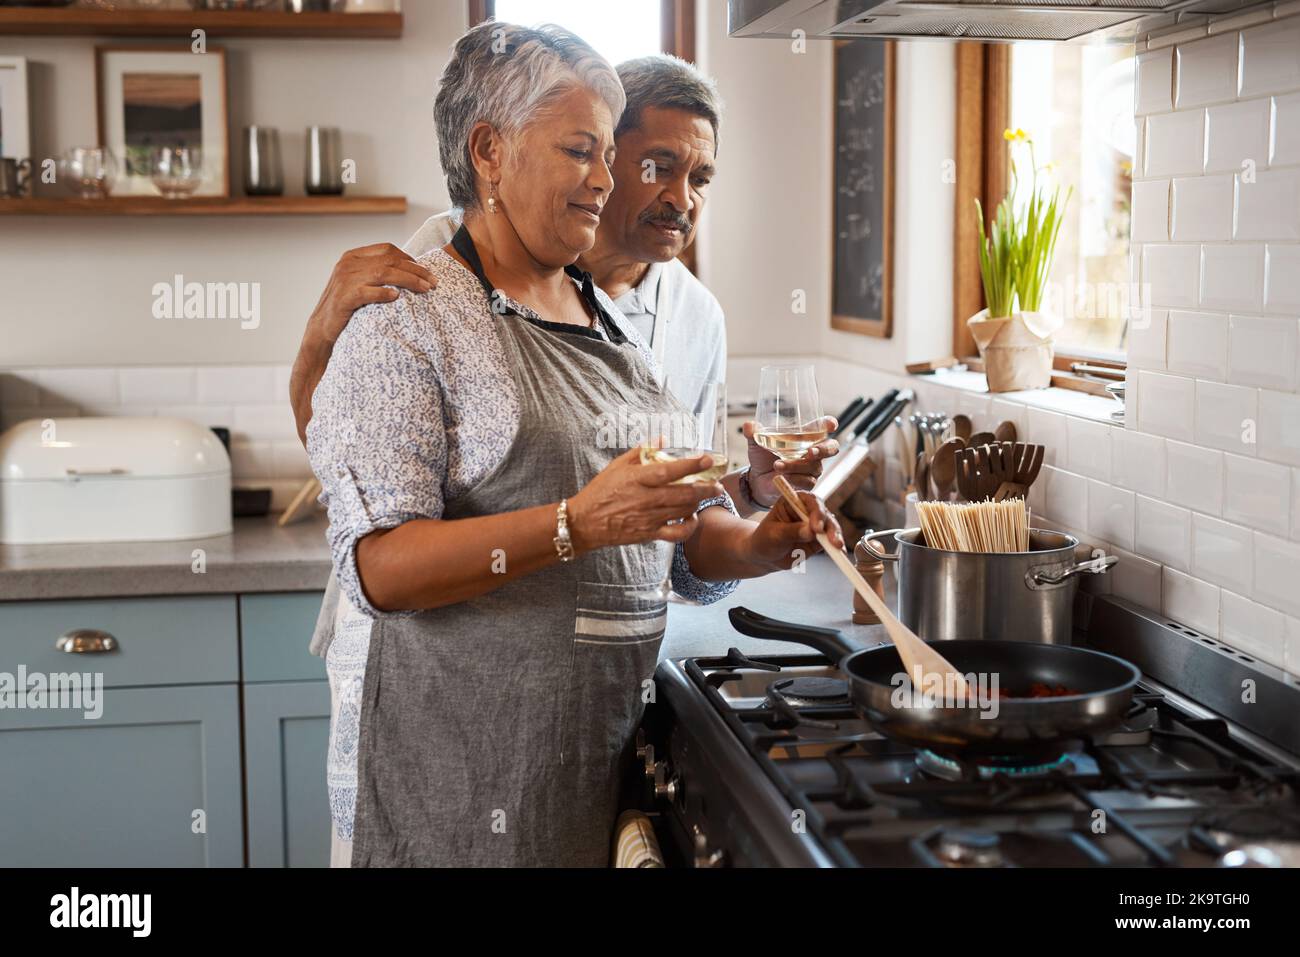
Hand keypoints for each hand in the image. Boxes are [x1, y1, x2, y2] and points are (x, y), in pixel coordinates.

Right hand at [307, 244, 435, 346]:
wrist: (322, 328)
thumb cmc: (347, 306)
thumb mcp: (360, 283)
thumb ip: (377, 273)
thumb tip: (410, 270)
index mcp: (353, 256)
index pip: (387, 249)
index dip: (409, 258)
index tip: (425, 271)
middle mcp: (348, 263)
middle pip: (390, 260)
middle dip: (416, 270)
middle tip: (433, 282)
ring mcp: (345, 279)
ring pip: (384, 273)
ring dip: (409, 281)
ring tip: (425, 290)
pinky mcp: (344, 297)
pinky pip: (368, 292)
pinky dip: (384, 293)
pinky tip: (397, 297)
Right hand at [568, 446, 723, 552]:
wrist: (584, 522)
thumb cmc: (600, 491)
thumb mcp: (617, 466)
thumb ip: (641, 451)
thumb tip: (662, 439)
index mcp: (637, 479)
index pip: (669, 471)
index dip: (690, 465)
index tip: (707, 459)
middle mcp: (646, 499)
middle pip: (684, 493)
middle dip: (706, 488)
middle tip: (718, 484)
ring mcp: (649, 518)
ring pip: (683, 510)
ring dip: (700, 502)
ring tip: (708, 494)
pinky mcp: (649, 533)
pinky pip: (676, 532)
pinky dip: (689, 526)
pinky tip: (692, 517)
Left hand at [743, 417, 839, 507]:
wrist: (757, 479)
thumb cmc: (763, 456)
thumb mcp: (756, 443)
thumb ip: (754, 433)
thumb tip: (749, 425)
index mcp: (805, 436)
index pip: (823, 427)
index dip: (829, 424)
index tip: (831, 424)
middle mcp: (813, 451)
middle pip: (831, 448)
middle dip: (824, 449)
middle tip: (810, 451)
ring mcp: (812, 468)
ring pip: (814, 466)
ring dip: (796, 465)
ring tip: (777, 465)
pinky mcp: (807, 483)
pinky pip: (807, 481)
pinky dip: (794, 478)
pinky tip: (781, 476)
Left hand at [743, 489, 844, 571]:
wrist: (764, 556)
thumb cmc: (764, 540)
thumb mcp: (774, 535)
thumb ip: (791, 532)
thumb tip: (810, 532)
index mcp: (792, 500)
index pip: (808, 501)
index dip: (816, 512)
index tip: (816, 528)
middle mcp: (806, 509)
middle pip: (823, 512)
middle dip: (828, 526)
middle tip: (830, 539)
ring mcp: (815, 524)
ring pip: (830, 526)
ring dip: (835, 536)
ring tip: (837, 547)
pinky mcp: (820, 538)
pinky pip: (831, 540)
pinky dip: (836, 546)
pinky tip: (840, 553)